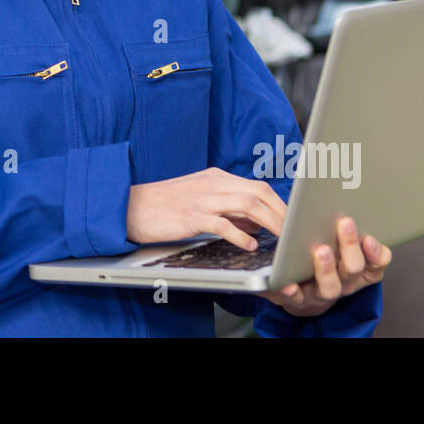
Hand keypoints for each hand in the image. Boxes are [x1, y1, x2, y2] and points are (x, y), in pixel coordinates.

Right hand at [126, 167, 286, 249]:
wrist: (129, 206)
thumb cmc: (165, 207)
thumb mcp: (200, 201)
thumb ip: (229, 209)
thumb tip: (257, 222)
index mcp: (216, 178)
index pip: (258, 187)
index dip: (280, 203)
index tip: (294, 219)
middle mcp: (212, 184)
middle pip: (258, 193)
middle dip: (281, 212)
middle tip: (295, 231)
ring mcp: (202, 198)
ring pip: (247, 204)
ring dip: (270, 222)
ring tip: (282, 238)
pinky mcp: (190, 215)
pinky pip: (222, 224)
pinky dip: (240, 234)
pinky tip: (249, 245)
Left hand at [257, 216, 391, 316]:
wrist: (305, 292)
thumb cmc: (327, 258)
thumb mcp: (340, 243)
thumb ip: (345, 227)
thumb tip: (340, 196)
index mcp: (358, 269)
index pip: (377, 264)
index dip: (377, 253)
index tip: (370, 236)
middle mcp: (345, 282)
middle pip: (354, 269)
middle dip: (350, 247)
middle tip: (345, 223)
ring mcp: (323, 293)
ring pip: (331, 287)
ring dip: (327, 268)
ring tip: (321, 250)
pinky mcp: (300, 300)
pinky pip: (296, 298)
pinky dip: (293, 291)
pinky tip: (287, 283)